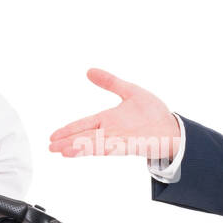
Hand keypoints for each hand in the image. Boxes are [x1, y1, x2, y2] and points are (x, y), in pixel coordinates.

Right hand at [48, 69, 180, 159]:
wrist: (172, 126)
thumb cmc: (152, 111)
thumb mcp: (129, 91)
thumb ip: (110, 82)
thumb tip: (89, 70)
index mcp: (108, 119)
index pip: (83, 124)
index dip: (69, 130)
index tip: (53, 137)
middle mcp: (110, 131)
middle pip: (85, 137)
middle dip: (68, 142)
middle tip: (50, 148)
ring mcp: (120, 140)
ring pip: (95, 145)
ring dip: (79, 148)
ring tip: (63, 152)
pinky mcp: (131, 146)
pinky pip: (112, 148)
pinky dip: (100, 149)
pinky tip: (89, 151)